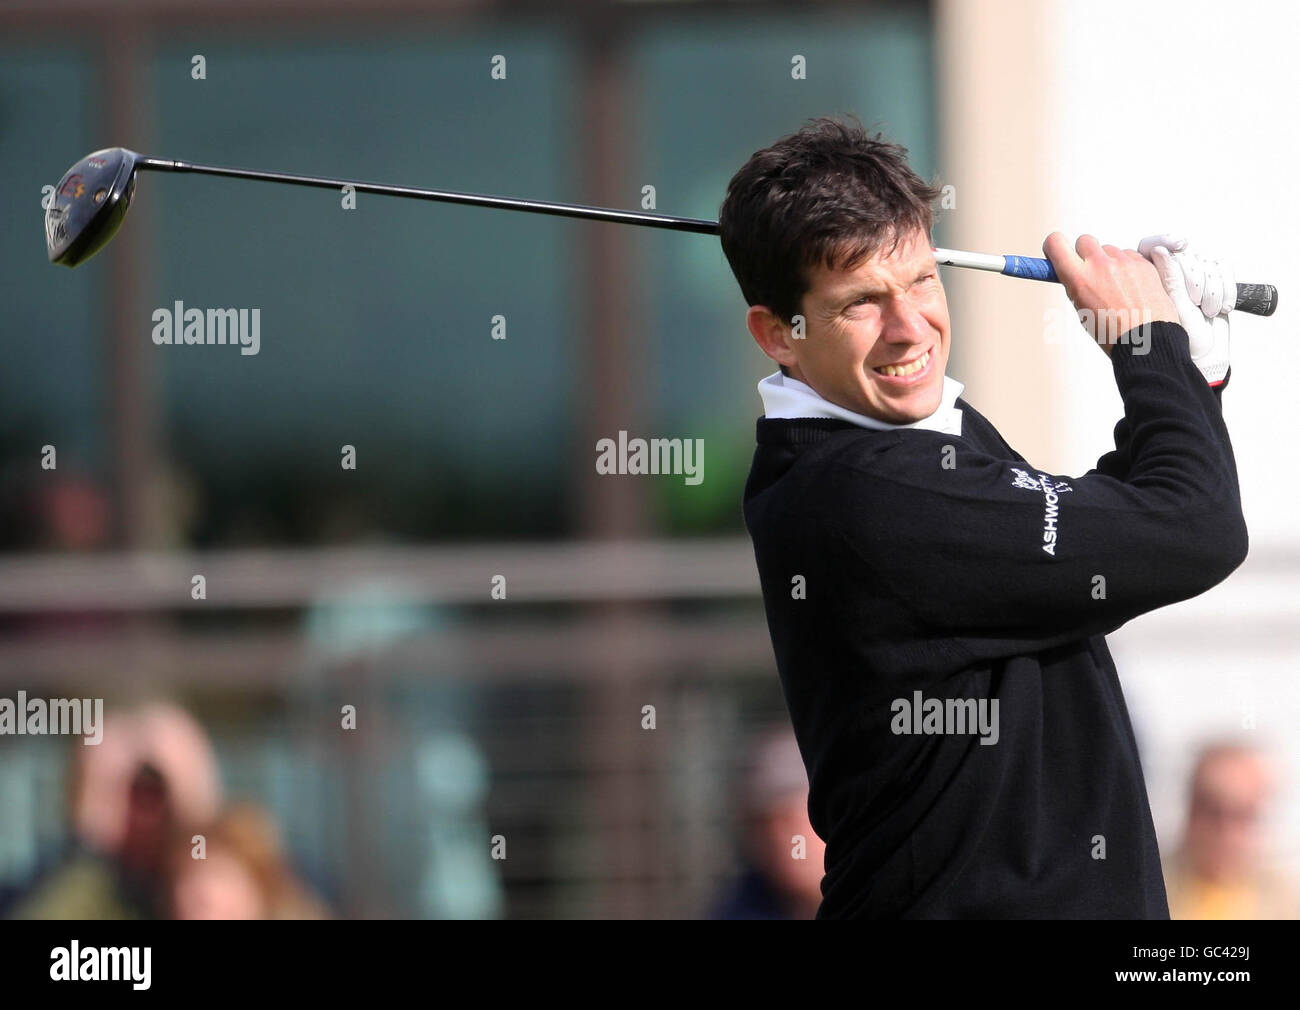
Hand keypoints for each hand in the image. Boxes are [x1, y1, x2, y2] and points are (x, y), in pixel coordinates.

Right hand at [1043, 233, 1178, 356]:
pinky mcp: (1143, 263)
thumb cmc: (1113, 332)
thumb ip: (1075, 285)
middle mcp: (1101, 265)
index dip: (1054, 246)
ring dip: (1108, 262)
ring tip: (1115, 286)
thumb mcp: (1082, 310)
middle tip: (1090, 271)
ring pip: (1109, 250)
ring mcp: (1124, 262)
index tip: (1057, 252)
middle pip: (1085, 241)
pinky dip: (1127, 267)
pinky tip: (1131, 286)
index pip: (1056, 243)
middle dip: (1084, 253)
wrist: (1147, 339)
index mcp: (1080, 279)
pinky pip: (1129, 255)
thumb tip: (1072, 270)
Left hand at [1136, 234, 1230, 384]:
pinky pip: (1223, 268)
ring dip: (1211, 288)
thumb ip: (1163, 279)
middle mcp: (1169, 274)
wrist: (1197, 358)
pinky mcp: (1214, 281)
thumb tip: (1154, 250)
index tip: (1179, 245)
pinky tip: (1219, 309)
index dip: (1166, 240)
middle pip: (1186, 253)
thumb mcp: (1163, 310)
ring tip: (1205, 311)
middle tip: (1194, 302)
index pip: (1153, 245)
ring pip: (1207, 261)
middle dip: (1194, 277)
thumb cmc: (1170, 341)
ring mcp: (1192, 276)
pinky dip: (1225, 289)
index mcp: (1146, 280)